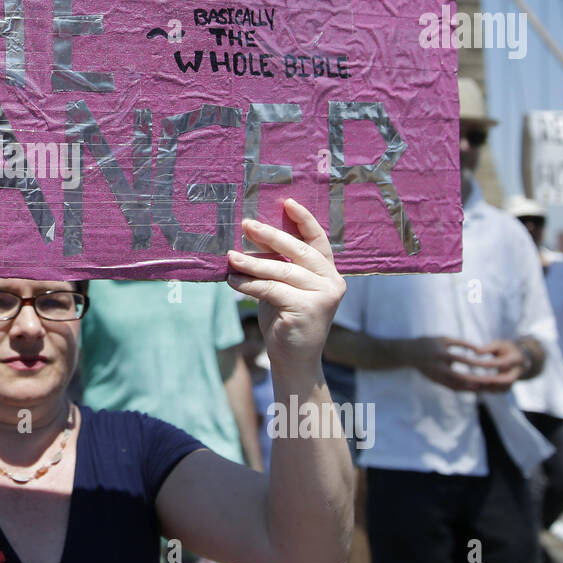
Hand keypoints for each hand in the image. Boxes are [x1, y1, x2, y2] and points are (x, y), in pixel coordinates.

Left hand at [226, 199, 345, 371]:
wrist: (294, 360)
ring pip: (282, 271)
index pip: (318, 240)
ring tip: (230, 257)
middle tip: (246, 224)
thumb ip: (277, 264)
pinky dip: (248, 284)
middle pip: (298, 251)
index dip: (304, 220)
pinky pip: (271, 289)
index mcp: (329, 272)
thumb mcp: (282, 286)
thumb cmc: (285, 319)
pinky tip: (232, 281)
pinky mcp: (308, 309)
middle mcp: (332, 281)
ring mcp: (323, 296)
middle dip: (270, 236)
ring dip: (252, 263)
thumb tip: (251, 234)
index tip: (287, 202)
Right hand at [403, 337, 521, 392]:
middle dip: (477, 380)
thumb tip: (477, 349)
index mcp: (442, 354)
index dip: (476, 363)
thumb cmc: (427, 343)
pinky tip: (473, 390)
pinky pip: (452, 388)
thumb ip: (461, 343)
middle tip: (491, 382)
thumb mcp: (444, 339)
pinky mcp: (436, 382)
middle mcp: (440, 367)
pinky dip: (464, 389)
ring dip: (471, 388)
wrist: (408, 353)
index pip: (462, 360)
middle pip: (462, 377)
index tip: (489, 365)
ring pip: (457, 386)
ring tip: (485, 388)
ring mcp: (437, 376)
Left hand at [464, 339, 527, 392]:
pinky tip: (471, 387)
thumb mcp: (499, 345)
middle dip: (490, 381)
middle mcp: (517, 373)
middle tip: (473, 379)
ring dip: (485, 387)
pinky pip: (496, 391)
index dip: (488, 364)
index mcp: (516, 359)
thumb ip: (488, 348)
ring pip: (500, 388)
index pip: (503, 363)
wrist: (518, 360)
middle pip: (506, 380)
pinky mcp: (506, 388)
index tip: (473, 362)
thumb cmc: (505, 349)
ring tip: (469, 384)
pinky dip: (484, 390)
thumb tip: (475, 351)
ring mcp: (513, 382)